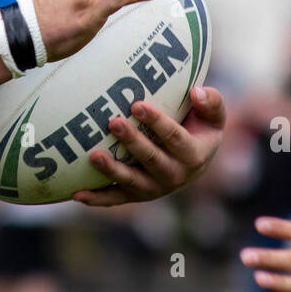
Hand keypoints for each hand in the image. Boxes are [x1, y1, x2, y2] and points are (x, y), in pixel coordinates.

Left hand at [72, 85, 224, 205]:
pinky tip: (77, 193)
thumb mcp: (213, 114)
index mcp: (194, 156)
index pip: (175, 138)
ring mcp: (155, 188)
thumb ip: (211, 101)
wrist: (195, 157)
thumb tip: (195, 92)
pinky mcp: (137, 195)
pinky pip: (116, 199)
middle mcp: (175, 176)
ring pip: (132, 182)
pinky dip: (97, 198)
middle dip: (132, 142)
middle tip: (113, 121)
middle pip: (151, 159)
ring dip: (112, 171)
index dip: (157, 122)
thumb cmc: (201, 126)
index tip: (137, 105)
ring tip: (93, 155)